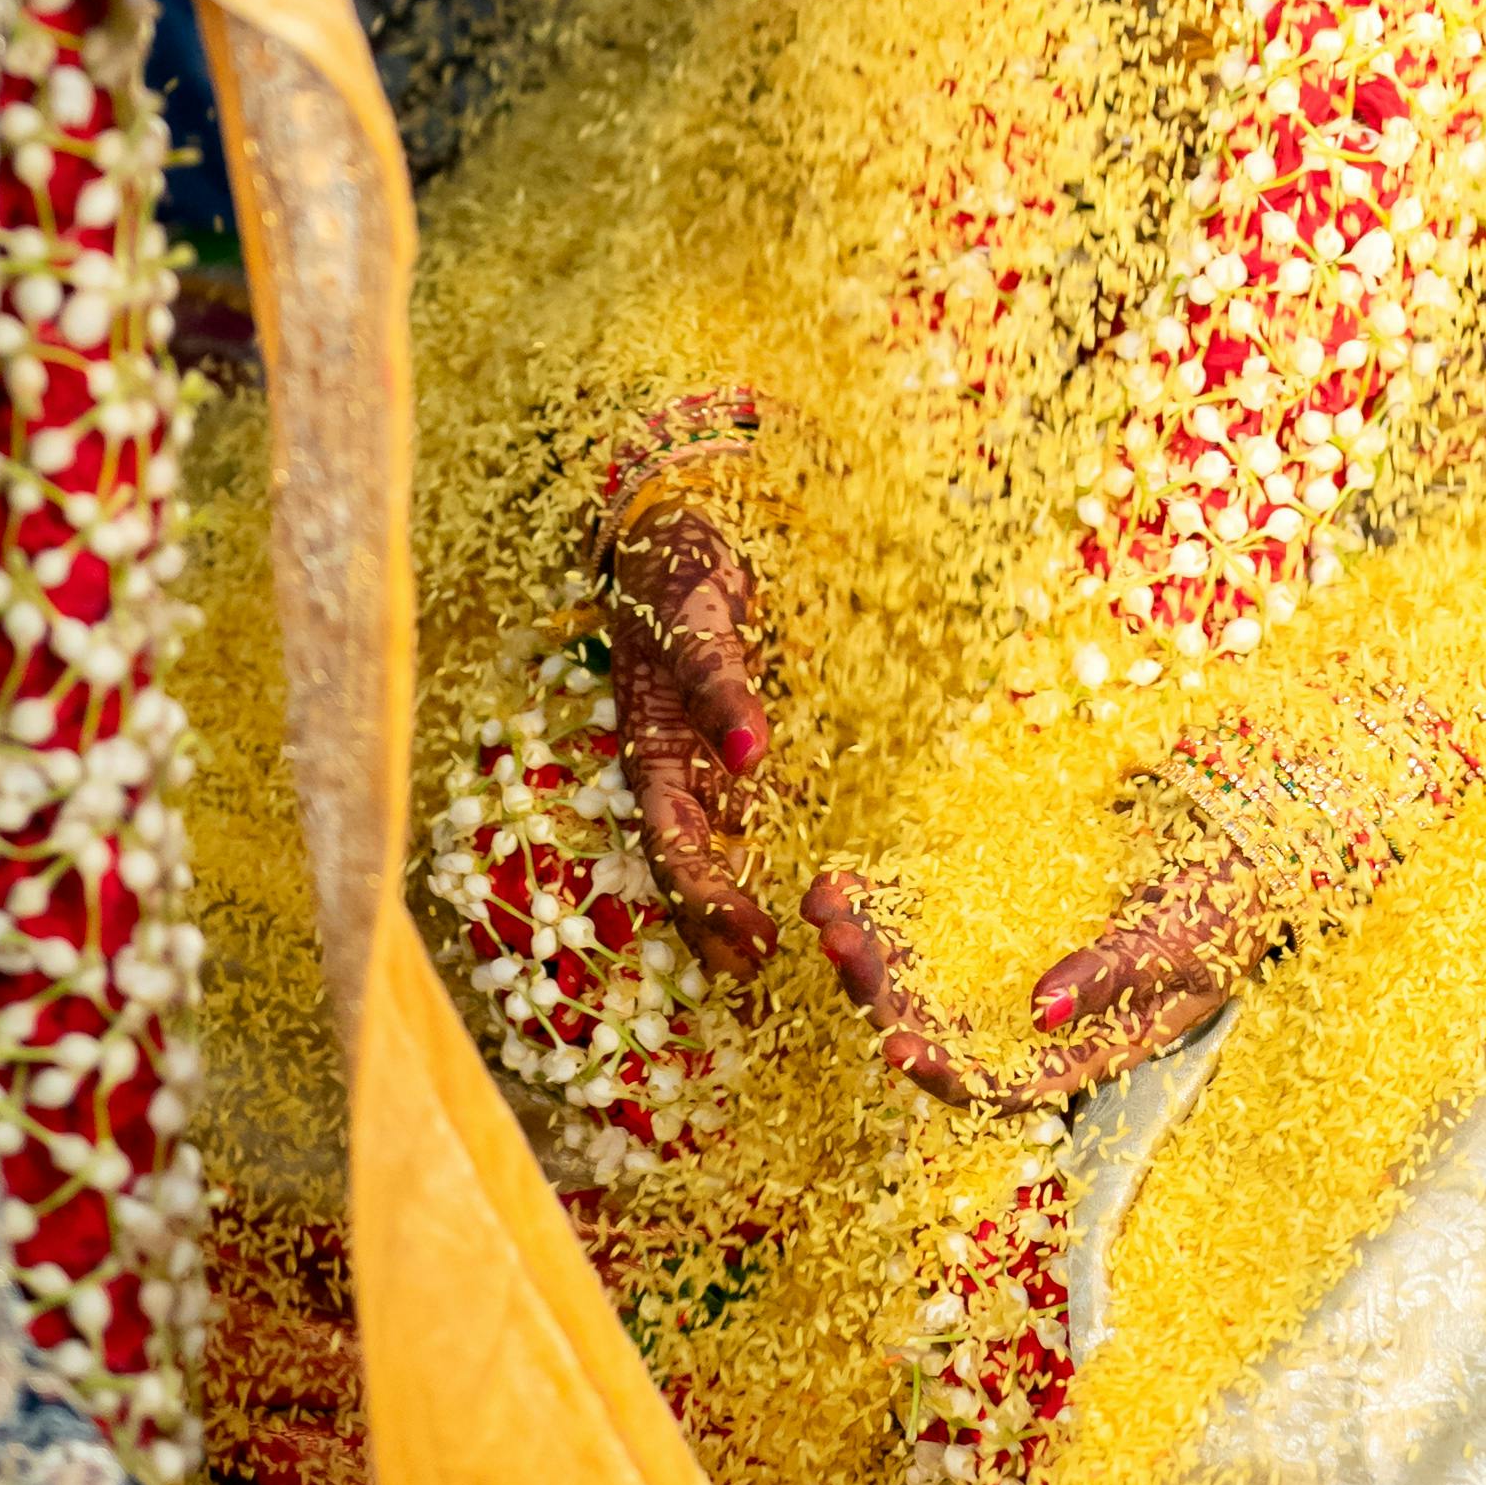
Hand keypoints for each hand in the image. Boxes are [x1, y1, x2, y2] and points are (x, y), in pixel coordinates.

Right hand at [599, 390, 776, 980]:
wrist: (683, 518)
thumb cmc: (678, 569)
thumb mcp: (695, 617)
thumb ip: (718, 683)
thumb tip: (749, 753)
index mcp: (654, 747)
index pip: (673, 846)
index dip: (704, 902)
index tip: (748, 943)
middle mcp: (681, 766)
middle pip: (697, 865)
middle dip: (725, 922)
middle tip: (772, 965)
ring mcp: (713, 756)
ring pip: (728, 844)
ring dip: (754, 894)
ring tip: (805, 940)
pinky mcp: (748, 736)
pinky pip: (768, 800)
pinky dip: (788, 841)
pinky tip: (832, 868)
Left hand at [799, 861, 1246, 1111]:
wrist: (1236, 841)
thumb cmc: (1222, 906)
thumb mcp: (1179, 943)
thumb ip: (1114, 975)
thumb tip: (1043, 1010)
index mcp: (1082, 1051)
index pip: (999, 1085)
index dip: (943, 1073)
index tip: (895, 1042)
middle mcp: (1033, 1021)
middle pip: (941, 1026)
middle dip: (881, 991)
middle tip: (838, 941)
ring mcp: (1010, 967)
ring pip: (922, 977)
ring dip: (869, 948)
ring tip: (826, 902)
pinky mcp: (999, 915)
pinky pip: (930, 922)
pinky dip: (887, 904)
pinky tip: (847, 879)